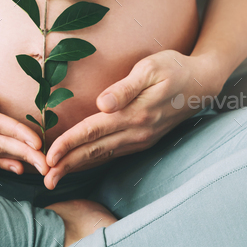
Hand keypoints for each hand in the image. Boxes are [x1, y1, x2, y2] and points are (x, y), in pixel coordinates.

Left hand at [44, 51, 220, 188]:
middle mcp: (137, 132)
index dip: (69, 144)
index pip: (94, 131)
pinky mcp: (143, 140)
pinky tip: (79, 165)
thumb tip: (102, 104)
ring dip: (78, 167)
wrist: (203, 83)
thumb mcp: (151, 68)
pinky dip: (93, 162)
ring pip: (103, 156)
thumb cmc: (174, 68)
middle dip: (67, 165)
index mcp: (135, 113)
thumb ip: (125, 87)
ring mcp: (142, 139)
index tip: (49, 156)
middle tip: (44, 178)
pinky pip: (113, 154)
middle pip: (95, 151)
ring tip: (55, 176)